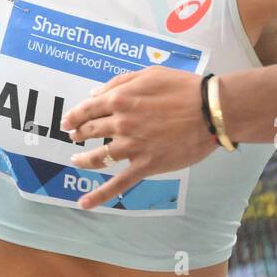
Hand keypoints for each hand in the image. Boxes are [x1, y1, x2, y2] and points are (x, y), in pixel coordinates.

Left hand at [59, 66, 218, 209]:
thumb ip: (119, 82)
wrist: (209, 111)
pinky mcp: (145, 165)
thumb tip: (94, 94)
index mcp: (120, 99)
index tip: (67, 121)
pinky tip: (85, 203)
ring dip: (83, 159)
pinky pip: (118, 184)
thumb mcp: (149, 73)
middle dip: (78, 134)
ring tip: (76, 161)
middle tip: (74, 137)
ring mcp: (132, 146)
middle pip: (90, 131)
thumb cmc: (183, 88)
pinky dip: (100, 195)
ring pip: (98, 157)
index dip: (74, 116)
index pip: (87, 109)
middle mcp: (121, 123)